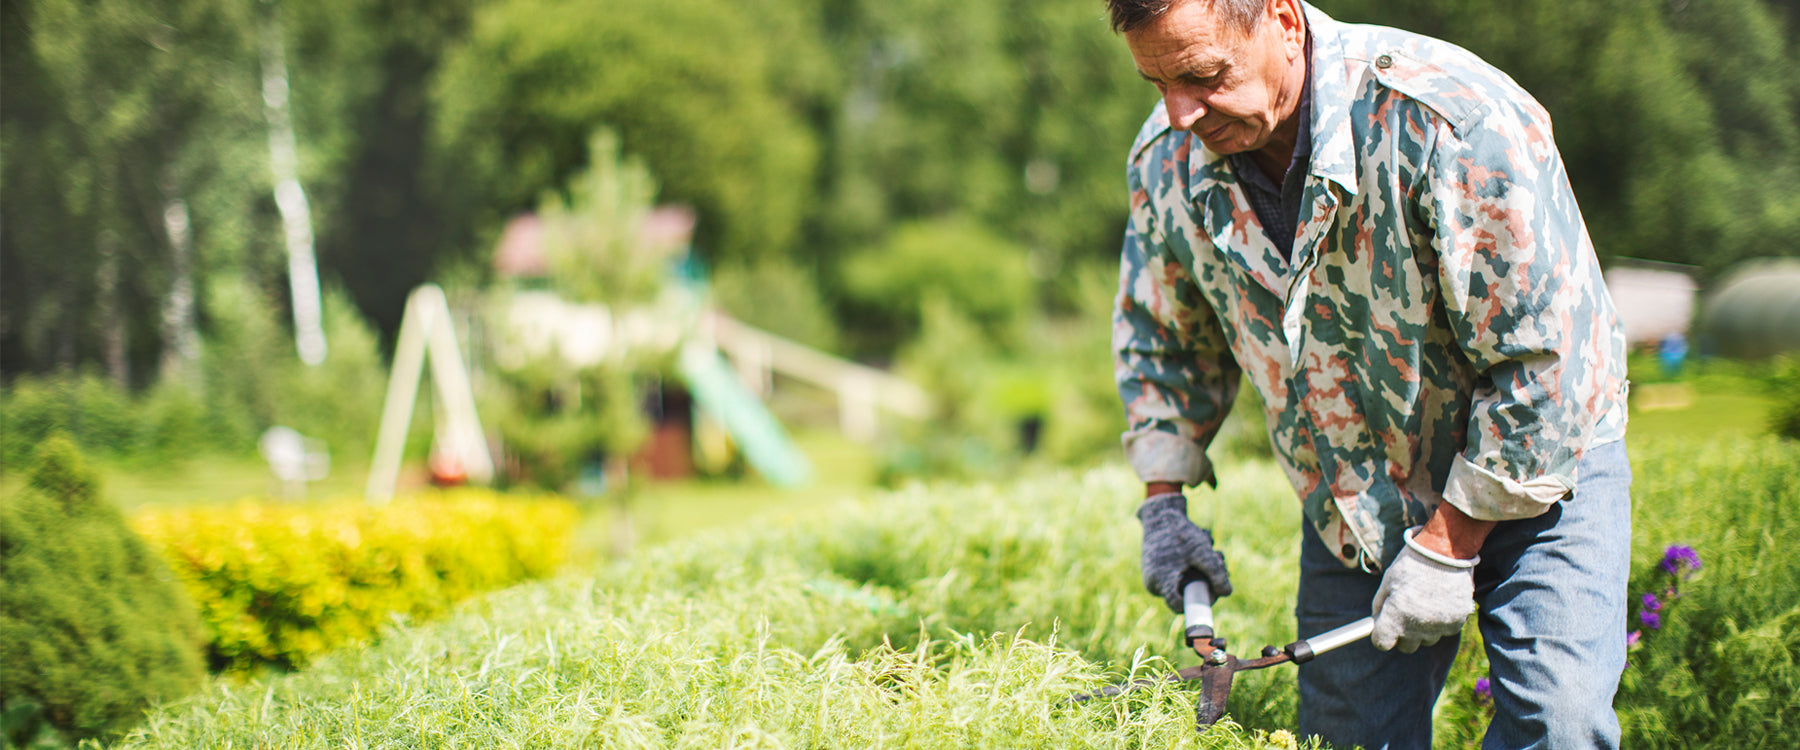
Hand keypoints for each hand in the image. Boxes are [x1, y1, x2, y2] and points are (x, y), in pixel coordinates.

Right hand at [1138, 492, 1231, 611]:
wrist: (1159, 515)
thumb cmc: (1179, 533)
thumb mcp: (1202, 552)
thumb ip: (1216, 574)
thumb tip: (1226, 593)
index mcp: (1161, 581)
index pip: (1179, 606)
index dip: (1198, 603)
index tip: (1212, 591)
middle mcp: (1154, 583)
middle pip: (1185, 593)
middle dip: (1205, 579)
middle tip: (1218, 558)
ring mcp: (1153, 576)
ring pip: (1183, 583)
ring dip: (1200, 569)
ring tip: (1209, 547)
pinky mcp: (1156, 569)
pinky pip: (1176, 575)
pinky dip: (1190, 564)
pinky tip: (1197, 547)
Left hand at [1371, 527, 1476, 652]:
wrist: (1445, 552)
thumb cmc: (1412, 564)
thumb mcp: (1388, 581)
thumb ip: (1380, 605)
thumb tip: (1376, 620)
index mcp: (1395, 618)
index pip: (1381, 643)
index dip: (1380, 635)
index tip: (1383, 628)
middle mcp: (1416, 628)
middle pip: (1406, 646)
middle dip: (1402, 635)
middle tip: (1404, 615)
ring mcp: (1438, 627)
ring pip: (1427, 639)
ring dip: (1422, 628)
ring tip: (1424, 603)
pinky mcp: (1457, 623)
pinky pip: (1444, 630)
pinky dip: (1441, 621)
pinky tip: (1439, 601)